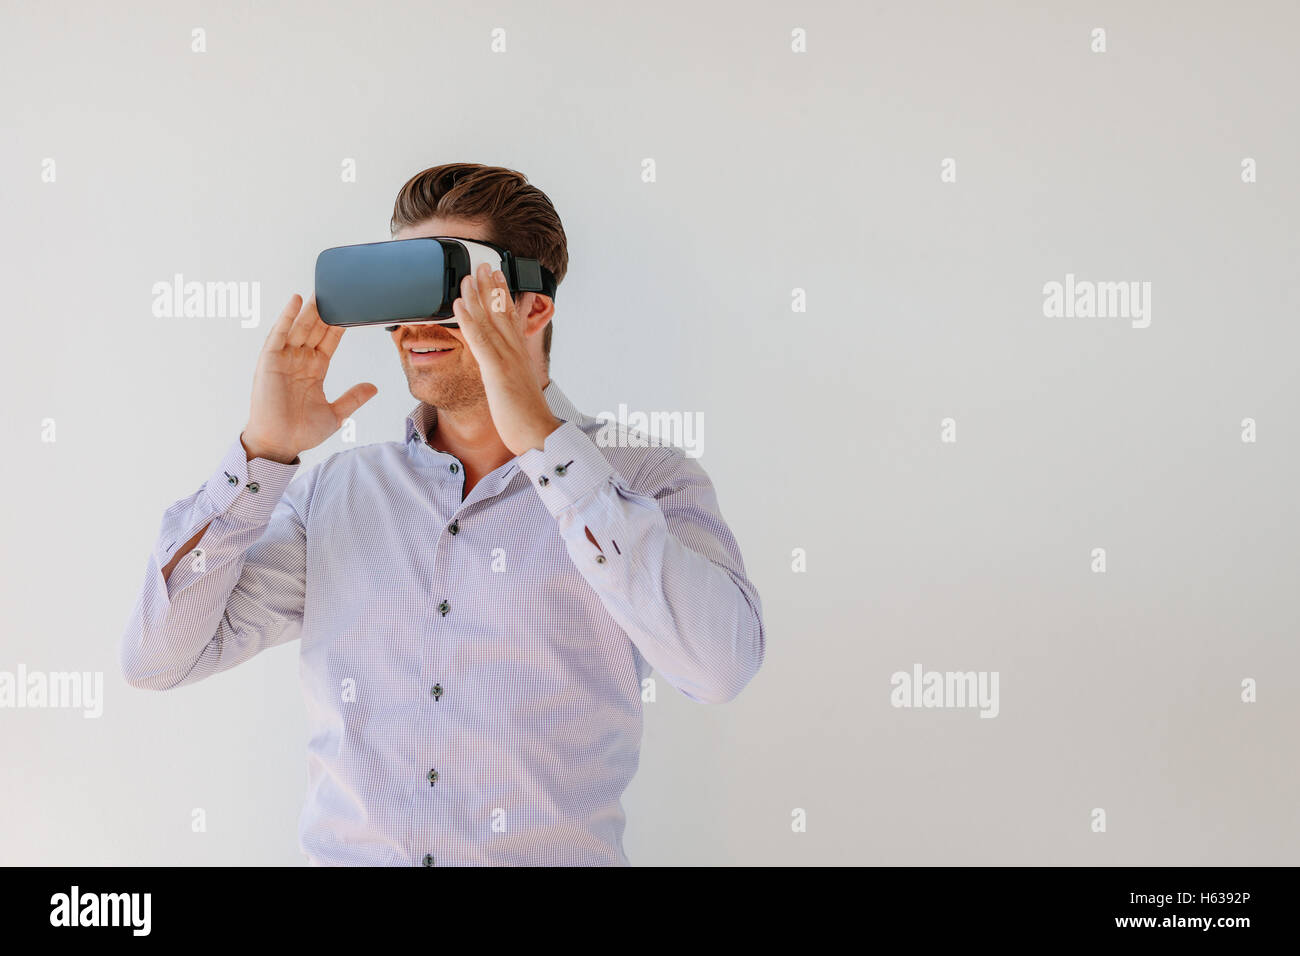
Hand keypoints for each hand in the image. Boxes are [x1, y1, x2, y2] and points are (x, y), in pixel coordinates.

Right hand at [241, 294, 377, 462]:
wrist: (280, 444)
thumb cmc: (300, 431)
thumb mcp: (336, 414)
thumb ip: (353, 398)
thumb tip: (374, 387)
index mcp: (315, 369)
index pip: (330, 339)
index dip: (339, 324)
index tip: (351, 307)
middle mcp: (299, 360)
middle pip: (316, 328)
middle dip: (326, 309)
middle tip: (337, 288)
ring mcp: (284, 358)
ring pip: (300, 327)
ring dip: (310, 308)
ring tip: (321, 289)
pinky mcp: (269, 361)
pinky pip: (279, 334)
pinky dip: (286, 316)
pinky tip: (296, 301)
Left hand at [452, 263, 560, 455]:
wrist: (538, 434)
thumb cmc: (527, 418)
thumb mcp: (516, 390)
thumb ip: (508, 375)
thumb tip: (501, 370)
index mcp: (519, 356)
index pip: (510, 319)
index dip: (502, 295)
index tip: (496, 276)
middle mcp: (515, 352)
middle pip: (501, 312)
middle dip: (491, 286)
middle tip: (482, 264)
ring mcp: (507, 359)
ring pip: (490, 320)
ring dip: (477, 295)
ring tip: (466, 275)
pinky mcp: (498, 370)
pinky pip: (480, 340)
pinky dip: (468, 319)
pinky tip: (459, 304)